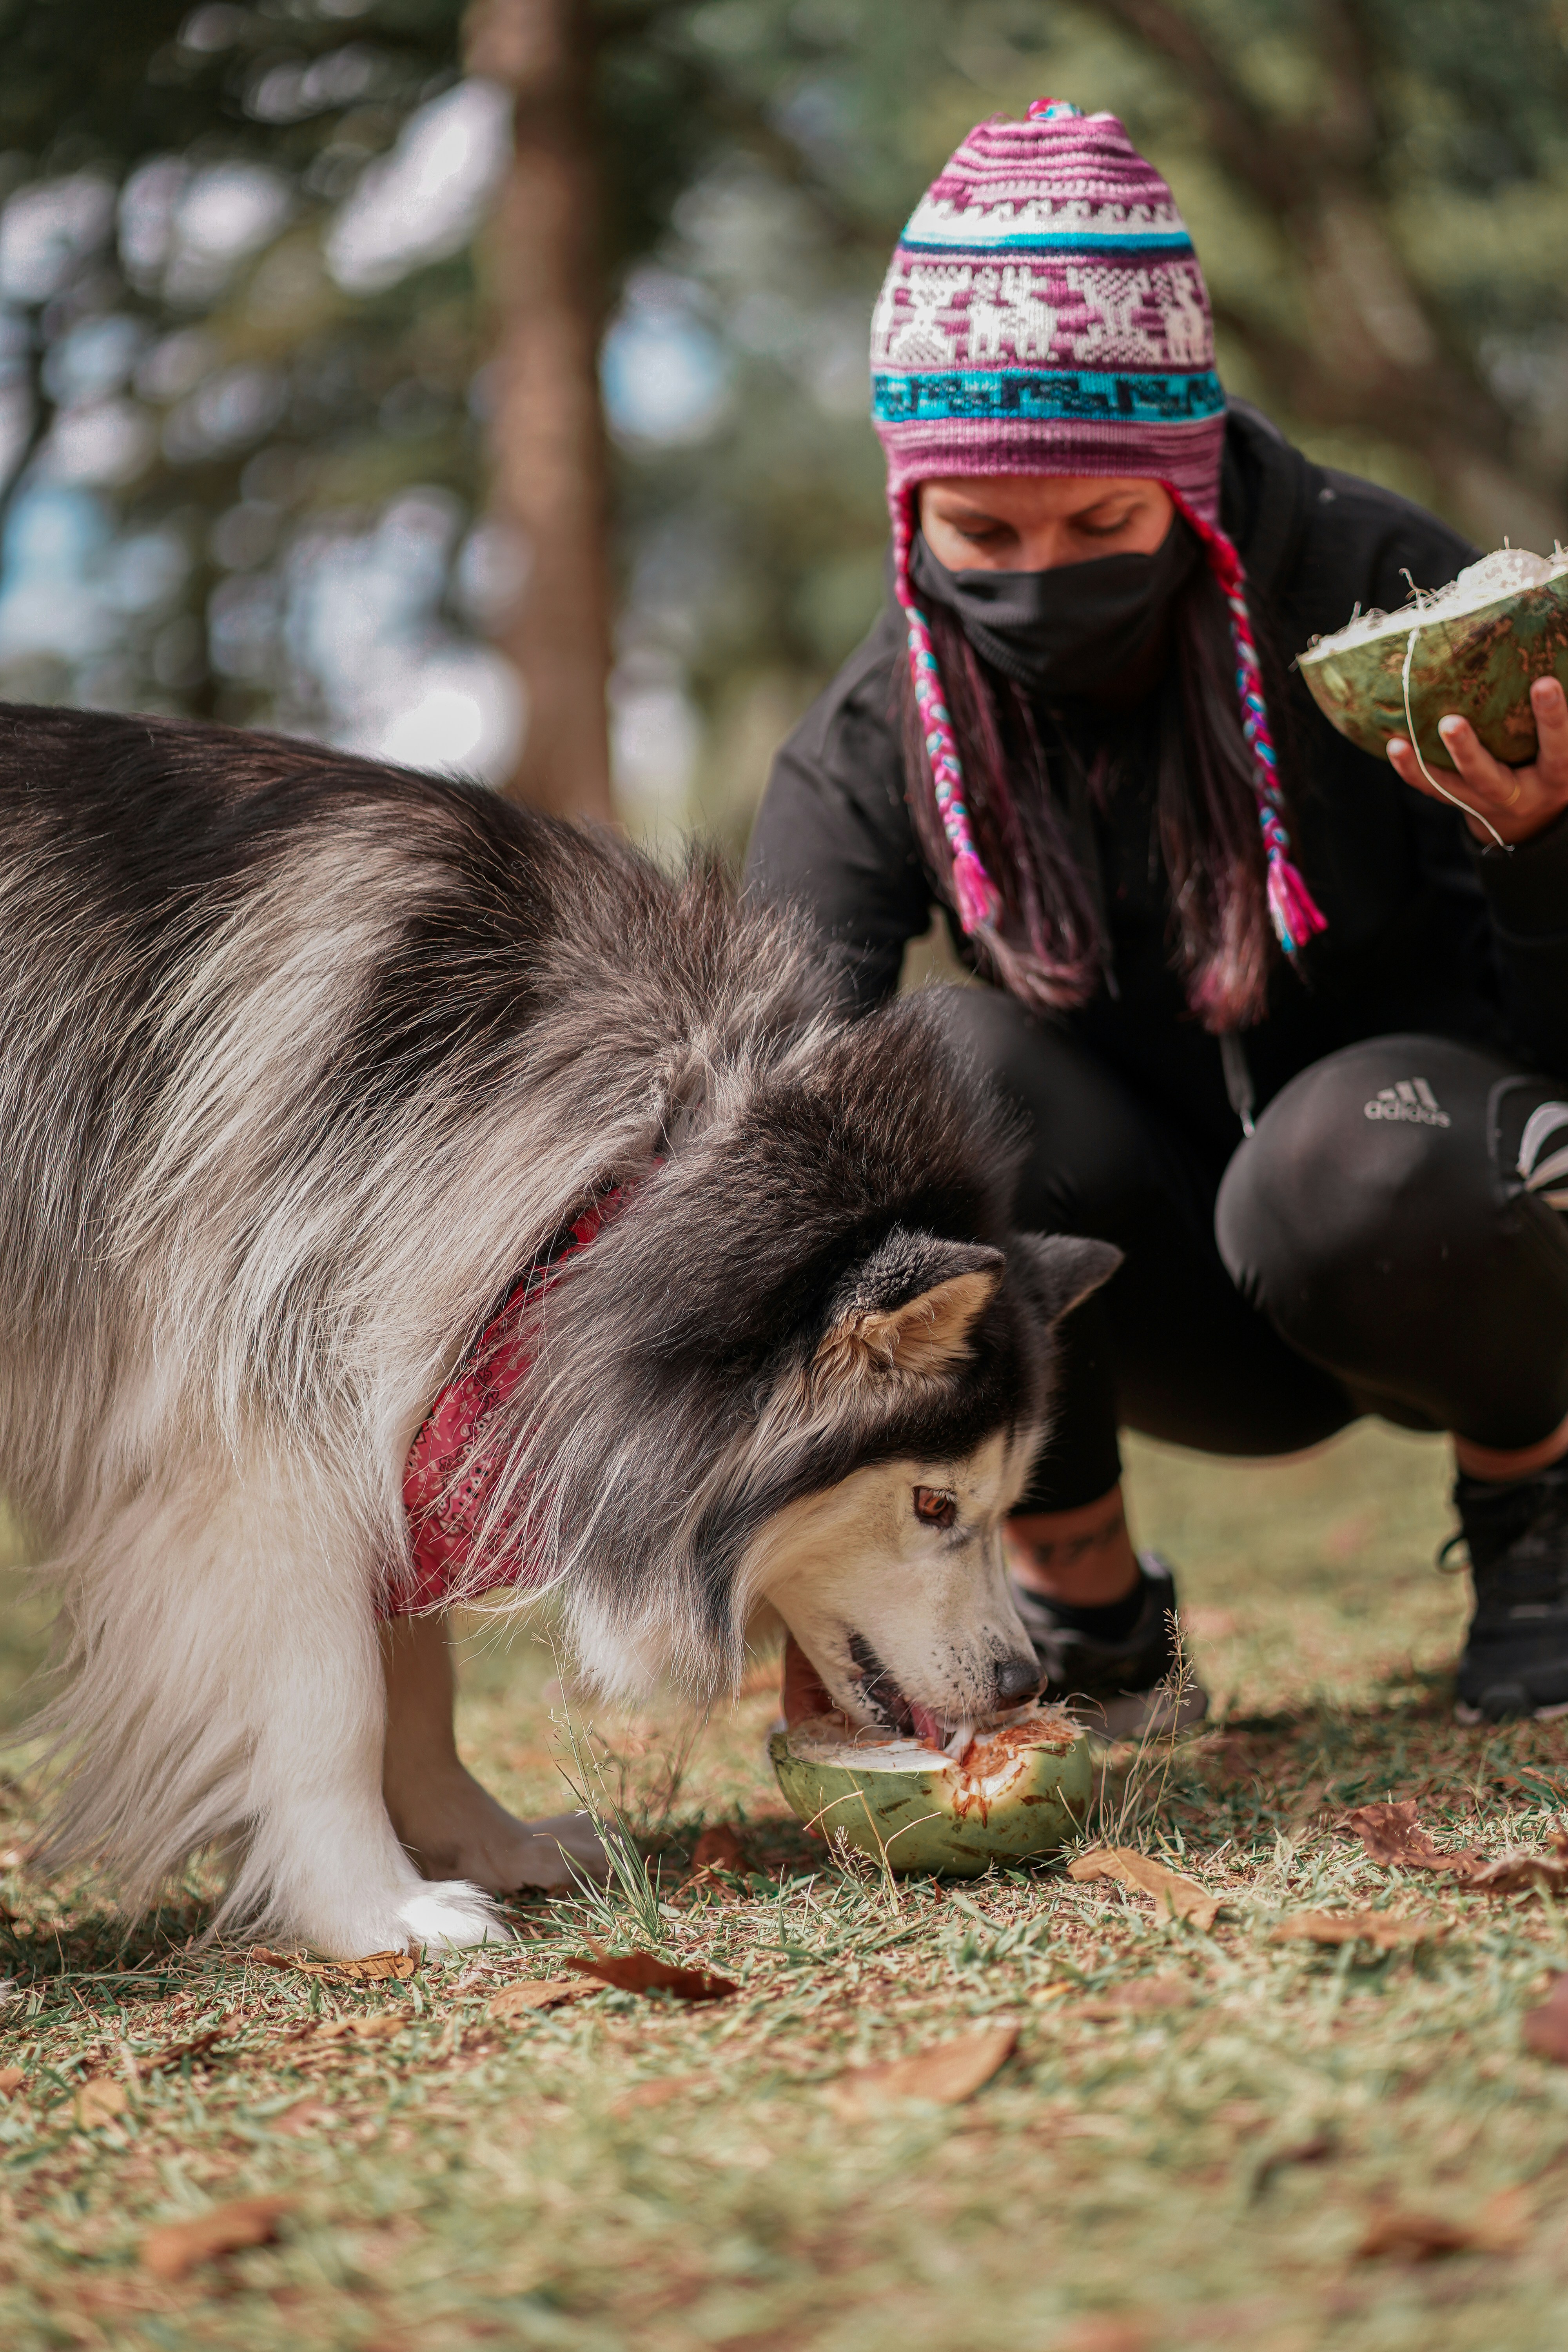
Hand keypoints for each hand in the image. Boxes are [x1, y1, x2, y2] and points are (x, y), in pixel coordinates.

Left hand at [1387, 673, 1567, 845]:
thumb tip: (1558, 655)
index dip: (1552, 718)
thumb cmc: (1552, 761)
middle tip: (1450, 724)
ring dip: (1425, 766)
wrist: (1535, 817)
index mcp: (1556, 776)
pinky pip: (1434, 790)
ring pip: (1454, 789)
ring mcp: (1487, 804)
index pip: (1558, 746)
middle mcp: (1520, 796)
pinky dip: (1412, 771)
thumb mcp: (1563, 746)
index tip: (1544, 683)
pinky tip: (1395, 746)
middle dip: (1468, 752)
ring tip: (1399, 743)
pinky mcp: (1463, 804)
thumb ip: (1555, 720)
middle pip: (1490, 778)